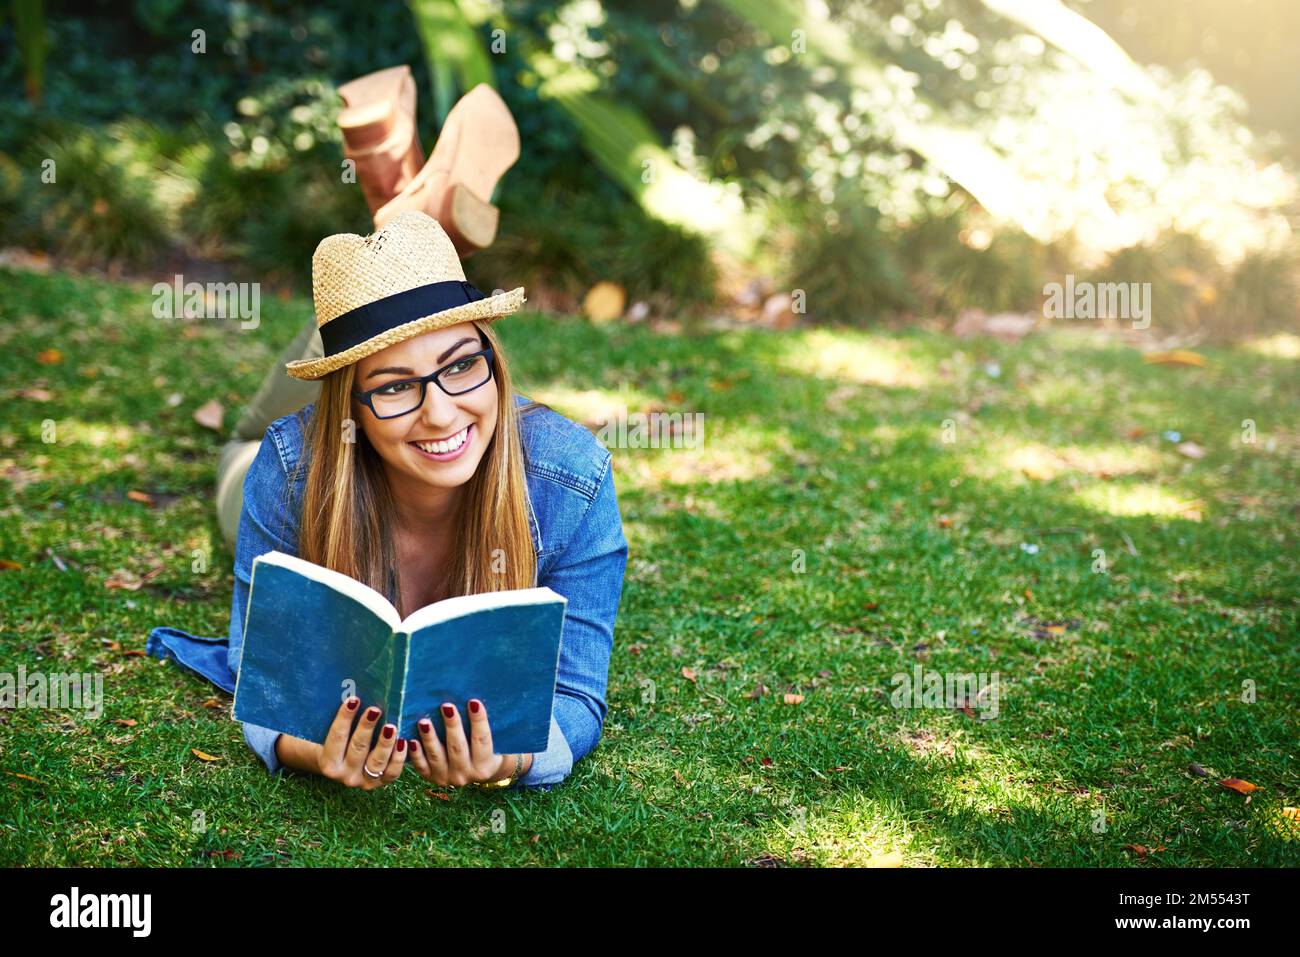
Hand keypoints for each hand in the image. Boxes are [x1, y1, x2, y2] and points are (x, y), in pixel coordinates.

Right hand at [313, 696, 408, 788]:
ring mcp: (364, 782)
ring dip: (385, 744)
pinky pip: (392, 773)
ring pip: (377, 763)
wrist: (342, 767)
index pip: (337, 737)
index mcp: (329, 763)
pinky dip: (399, 758)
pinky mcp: (380, 783)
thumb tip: (351, 689)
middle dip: (366, 728)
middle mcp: (345, 776)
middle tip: (375, 710)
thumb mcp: (333, 733)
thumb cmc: (339, 742)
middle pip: (357, 749)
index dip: (344, 718)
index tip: (354, 699)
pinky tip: (404, 741)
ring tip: (391, 726)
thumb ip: (341, 719)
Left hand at [407, 698, 522, 787]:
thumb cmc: (487, 749)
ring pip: (436, 757)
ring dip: (430, 738)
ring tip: (424, 721)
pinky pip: (421, 766)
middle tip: (447, 706)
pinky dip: (416, 753)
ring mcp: (446, 777)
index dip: (479, 721)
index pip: (482, 740)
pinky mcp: (431, 777)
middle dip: (452, 726)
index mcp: (484, 766)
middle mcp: (465, 774)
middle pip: (458, 748)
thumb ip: (492, 725)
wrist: (477, 773)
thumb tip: (481, 699)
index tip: (474, 702)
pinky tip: (411, 740)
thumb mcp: (495, 741)